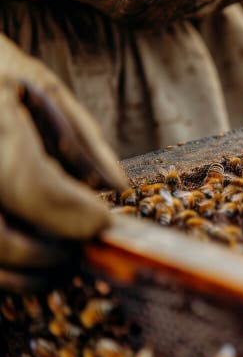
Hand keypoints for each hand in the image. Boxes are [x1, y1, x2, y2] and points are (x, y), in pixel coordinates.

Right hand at [0, 35, 126, 290]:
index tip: (103, 222)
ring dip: (21, 270)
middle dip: (48, 250)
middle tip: (82, 245)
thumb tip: (116, 186)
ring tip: (56, 260)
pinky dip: (0, 271)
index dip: (73, 214)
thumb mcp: (41, 85)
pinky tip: (24, 266)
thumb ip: (80, 137)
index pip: (31, 186)